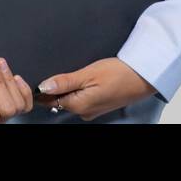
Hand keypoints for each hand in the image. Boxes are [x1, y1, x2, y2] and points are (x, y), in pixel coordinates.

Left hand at [34, 57, 156, 119]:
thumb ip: (64, 81)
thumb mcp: (88, 74)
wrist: (143, 77)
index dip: (43, 87)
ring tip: (72, 72)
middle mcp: (83, 112)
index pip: (50, 99)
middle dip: (54, 87)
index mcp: (78, 105)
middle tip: (55, 68)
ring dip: (67, 87)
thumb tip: (43, 87)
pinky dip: (77, 89)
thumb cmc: (118, 73)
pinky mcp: (98, 105)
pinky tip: (81, 78)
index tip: (38, 75)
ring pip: (70, 98)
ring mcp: (91, 110)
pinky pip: (80, 98)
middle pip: (59, 99)